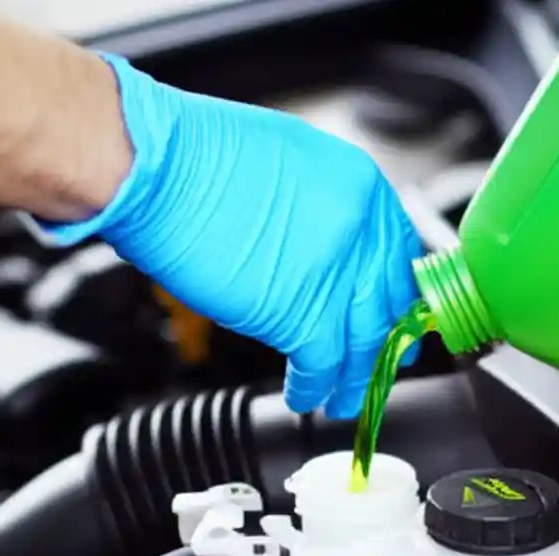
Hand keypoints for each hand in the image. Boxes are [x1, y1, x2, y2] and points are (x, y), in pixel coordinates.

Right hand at [43, 54, 422, 418]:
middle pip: (386, 303)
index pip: (400, 252)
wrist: (158, 169)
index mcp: (361, 186)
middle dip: (385, 344)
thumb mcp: (290, 158)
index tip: (395, 314)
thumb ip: (324, 204)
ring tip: (346, 399)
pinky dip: (314, 387)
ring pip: (361, 342)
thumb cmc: (200, 154)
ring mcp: (335, 275)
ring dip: (354, 378)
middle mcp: (359, 231)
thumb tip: (328, 240)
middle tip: (383, 365)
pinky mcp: (300, 315)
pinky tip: (306, 397)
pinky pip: (322, 364)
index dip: (395, 292)